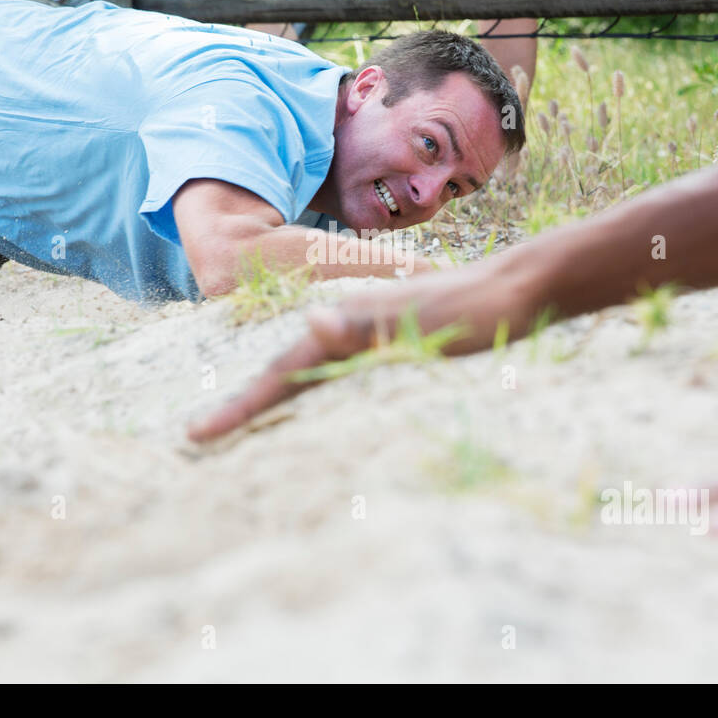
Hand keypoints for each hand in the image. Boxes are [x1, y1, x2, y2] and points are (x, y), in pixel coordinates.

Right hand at [187, 257, 543, 441]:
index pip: (283, 370)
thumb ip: (366, 325)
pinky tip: (319, 399)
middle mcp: (352, 326)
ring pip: (310, 368)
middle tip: (203, 432)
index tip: (198, 433)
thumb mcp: (421, 320)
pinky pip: (339, 371)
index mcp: (349, 325)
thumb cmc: (475, 309)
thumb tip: (310, 322)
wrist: (519, 284)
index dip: (242, 404)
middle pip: (286, 368)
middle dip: (245, 401)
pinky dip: (315, 388)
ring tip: (243, 420)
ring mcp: (371, 332)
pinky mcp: (393, 341)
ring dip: (275, 394)